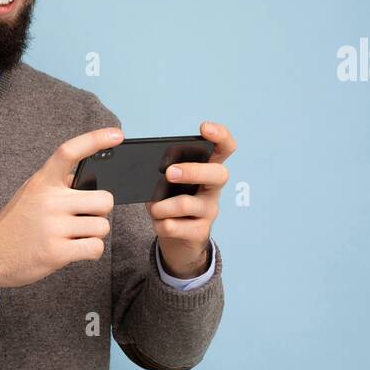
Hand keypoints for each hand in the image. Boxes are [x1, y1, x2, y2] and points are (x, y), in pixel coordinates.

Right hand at [0, 127, 122, 296]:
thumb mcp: (31, 194)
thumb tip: (86, 178)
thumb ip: (56, 185)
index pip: (69, 152)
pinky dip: (91, 250)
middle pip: (104, 200)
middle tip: (82, 218)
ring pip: (102, 226)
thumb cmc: (16, 225)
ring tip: (72, 236)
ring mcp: (53, 227)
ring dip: (93, 234)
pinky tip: (74, 249)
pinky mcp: (57, 252)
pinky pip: (95, 247)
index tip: (116, 135)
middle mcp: (48, 201)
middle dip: (99, 212)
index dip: (95, 140)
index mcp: (42, 182)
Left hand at [150, 121, 234, 277]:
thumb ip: (163, 173)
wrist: (179, 242)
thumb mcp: (168, 184)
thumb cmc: (172, 203)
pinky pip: (174, 226)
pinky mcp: (200, 232)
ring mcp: (209, 211)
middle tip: (169, 173)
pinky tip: (158, 224)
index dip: (220, 136)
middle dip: (192, 171)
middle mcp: (213, 189)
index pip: (225, 148)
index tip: (204, 128)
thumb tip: (144, 169)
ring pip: (187, 204)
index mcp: (207, 170)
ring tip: (154, 209)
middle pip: (218, 174)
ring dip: (162, 206)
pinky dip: (159, 224)